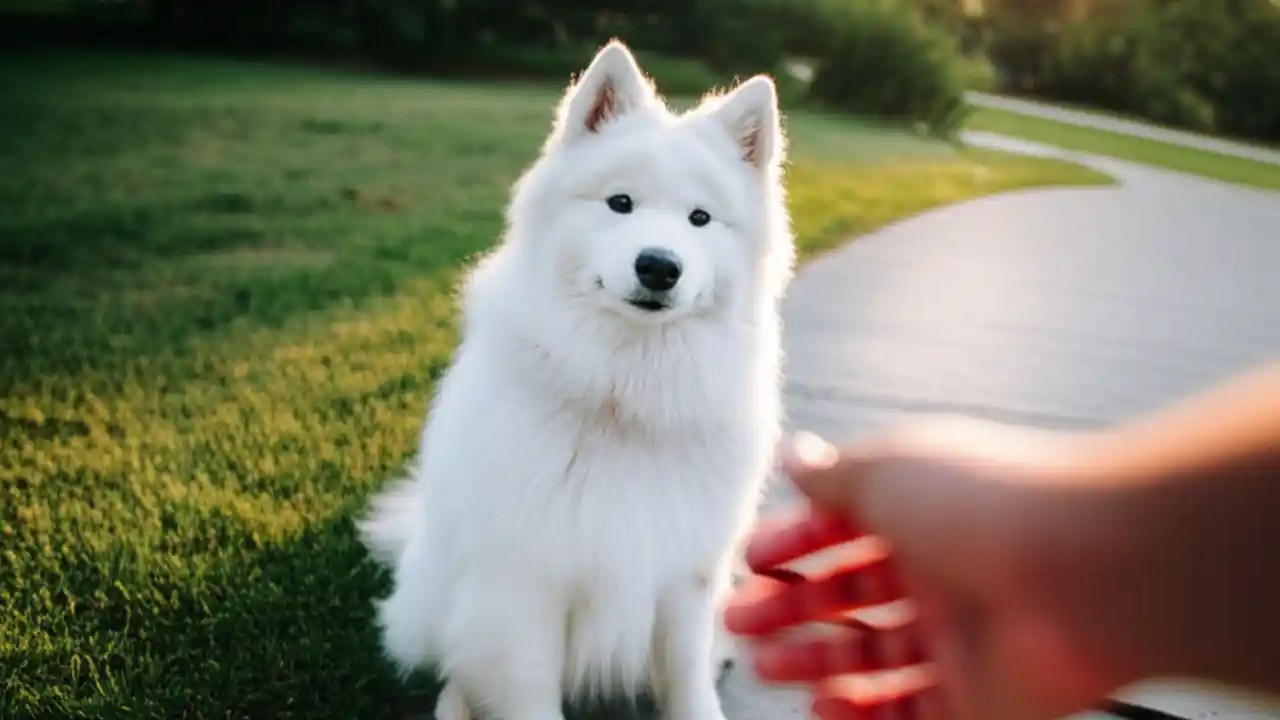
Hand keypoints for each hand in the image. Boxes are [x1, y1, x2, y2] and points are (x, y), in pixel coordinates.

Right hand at [726, 419, 1133, 719]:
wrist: (1087, 572)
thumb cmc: (989, 505)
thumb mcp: (887, 469)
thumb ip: (832, 474)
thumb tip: (793, 457)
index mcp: (923, 508)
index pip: (844, 526)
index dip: (794, 541)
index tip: (750, 560)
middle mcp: (943, 569)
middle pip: (852, 594)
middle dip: (792, 608)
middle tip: (741, 623)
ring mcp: (963, 635)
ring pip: (874, 655)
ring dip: (816, 663)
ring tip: (768, 669)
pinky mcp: (980, 695)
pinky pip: (910, 711)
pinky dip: (861, 715)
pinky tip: (824, 708)